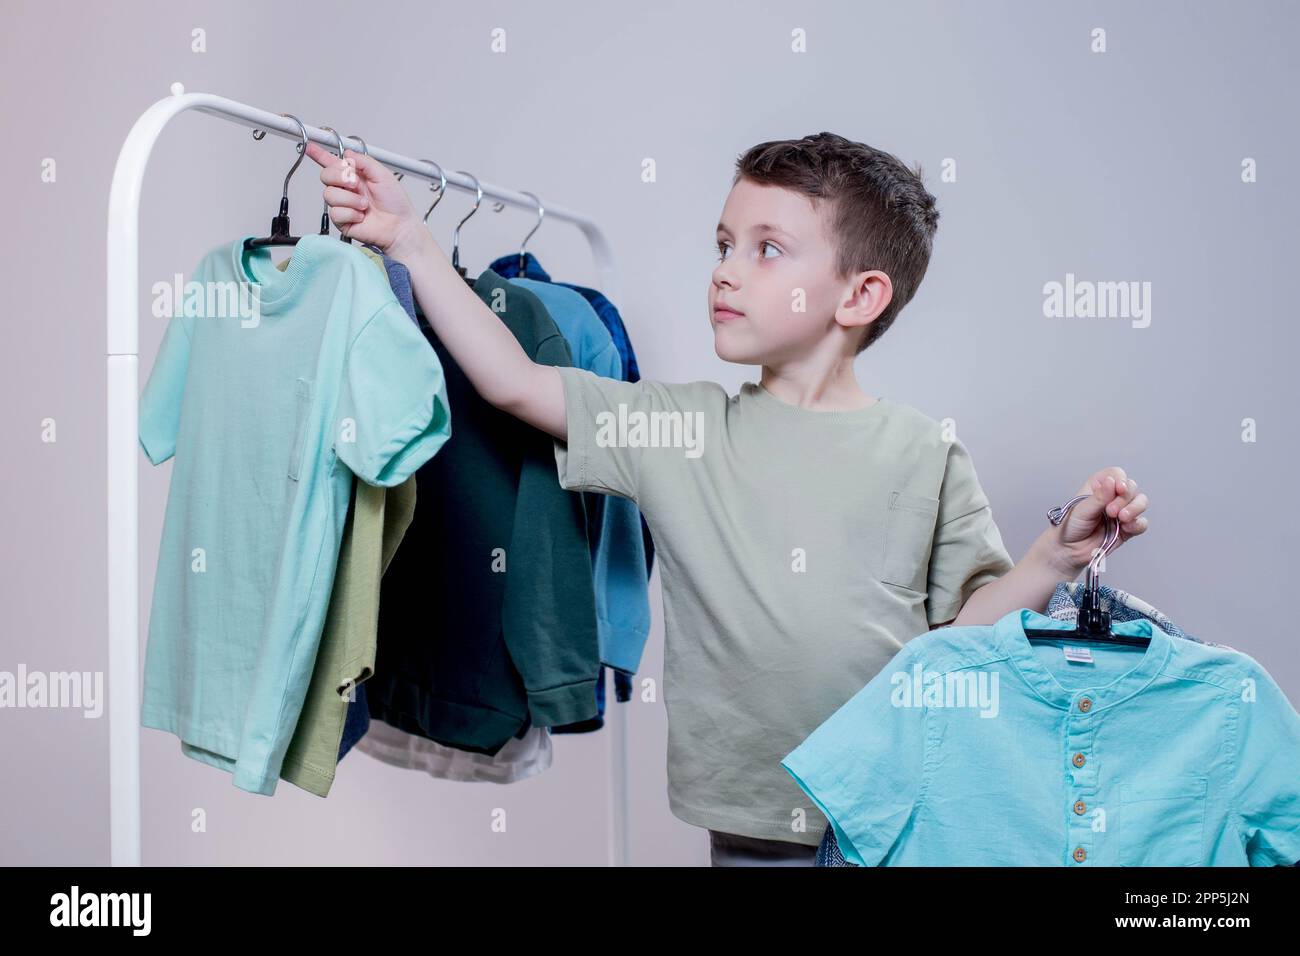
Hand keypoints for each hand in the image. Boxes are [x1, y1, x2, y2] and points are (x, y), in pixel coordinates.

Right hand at [304, 143, 425, 257]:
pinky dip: (351, 213)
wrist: (399, 226)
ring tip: (365, 205)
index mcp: (355, 175)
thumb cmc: (396, 203)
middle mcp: (346, 189)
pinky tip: (361, 216)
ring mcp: (343, 204)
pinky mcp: (342, 220)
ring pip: (329, 194)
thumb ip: (364, 162)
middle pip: (325, 175)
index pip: (332, 163)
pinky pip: (336, 213)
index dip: (319, 154)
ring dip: (350, 199)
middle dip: (339, 177)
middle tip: (355, 184)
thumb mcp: (383, 175)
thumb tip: (347, 153)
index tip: (310, 147)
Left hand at [1050, 467, 1148, 574]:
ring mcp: (1121, 512)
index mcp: (1099, 487)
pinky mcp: (1127, 528)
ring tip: (1122, 518)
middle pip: (1132, 488)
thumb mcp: (1081, 510)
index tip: (1118, 489)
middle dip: (1125, 498)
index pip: (1117, 475)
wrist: (1069, 550)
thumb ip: (1098, 498)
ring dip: (1135, 508)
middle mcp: (1112, 497)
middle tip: (1111, 511)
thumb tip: (1111, 482)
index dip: (1120, 480)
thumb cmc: (1070, 526)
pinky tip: (1126, 527)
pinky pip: (1141, 523)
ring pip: (1141, 503)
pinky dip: (1138, 524)